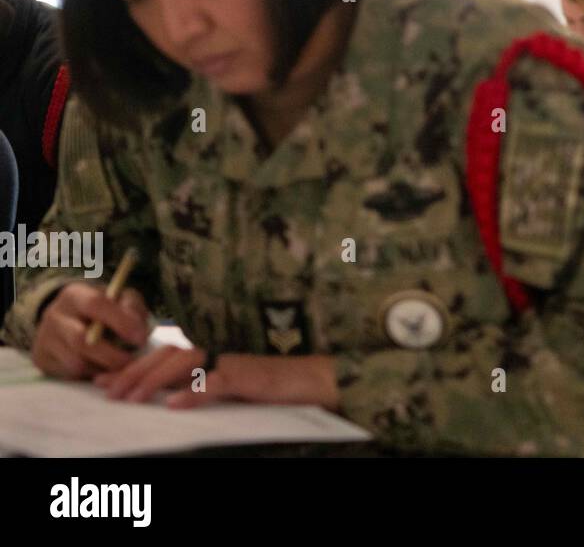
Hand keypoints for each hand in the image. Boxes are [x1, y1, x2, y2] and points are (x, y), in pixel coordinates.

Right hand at [31, 282, 149, 379]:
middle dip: (111, 355)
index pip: (95, 304)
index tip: (140, 338)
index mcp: (75, 294)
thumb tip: (138, 332)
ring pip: (75, 362)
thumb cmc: (105, 308)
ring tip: (117, 364)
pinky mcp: (42, 359)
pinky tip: (101, 367)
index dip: (120, 321)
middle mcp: (54, 315)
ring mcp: (45, 338)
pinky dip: (90, 374)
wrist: (70, 317)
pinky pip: (68, 374)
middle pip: (81, 340)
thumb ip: (133, 308)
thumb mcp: (121, 298)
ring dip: (101, 368)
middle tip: (132, 361)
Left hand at [96, 350, 339, 409]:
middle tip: (108, 392)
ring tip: (132, 399)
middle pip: (168, 354)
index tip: (101, 380)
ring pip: (186, 363)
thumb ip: (199, 381)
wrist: (311, 379)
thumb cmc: (271, 384)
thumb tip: (163, 395)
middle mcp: (218, 349)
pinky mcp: (249, 374)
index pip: (163, 355)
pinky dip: (195, 392)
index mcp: (211, 351)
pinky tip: (175, 405)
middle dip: (134, 373)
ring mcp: (232, 359)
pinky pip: (217, 382)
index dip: (131, 366)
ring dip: (156, 380)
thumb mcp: (228, 383)